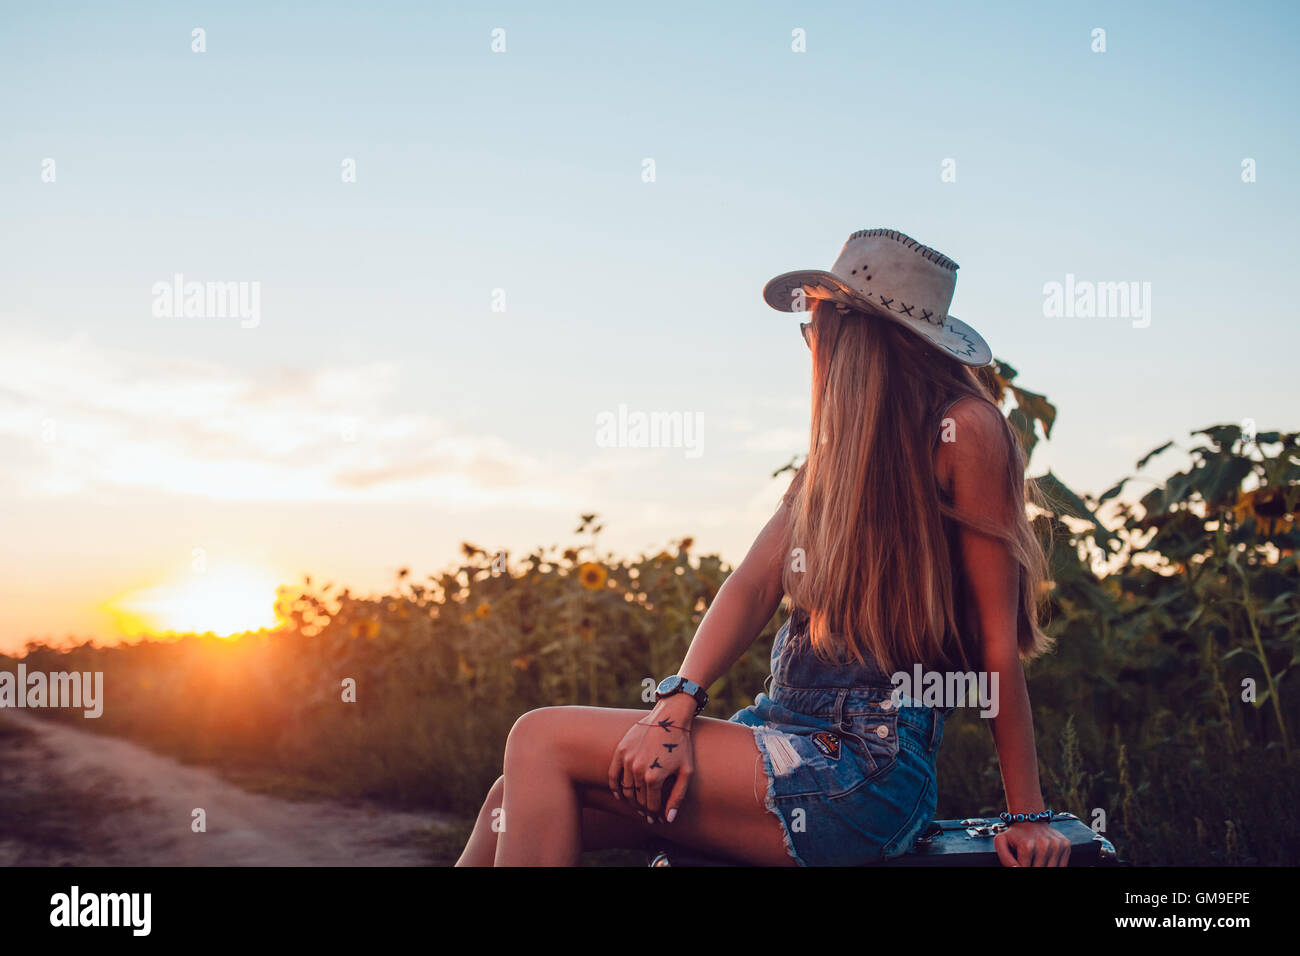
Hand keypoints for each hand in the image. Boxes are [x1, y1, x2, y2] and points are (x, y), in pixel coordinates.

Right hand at [607, 695, 695, 823]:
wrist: (669, 718)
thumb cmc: (681, 745)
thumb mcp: (686, 772)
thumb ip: (677, 797)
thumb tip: (668, 819)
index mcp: (654, 777)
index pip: (651, 806)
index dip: (655, 815)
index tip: (659, 820)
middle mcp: (637, 770)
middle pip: (638, 799)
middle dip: (644, 809)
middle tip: (649, 815)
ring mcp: (627, 760)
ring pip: (626, 790)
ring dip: (632, 801)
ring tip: (639, 806)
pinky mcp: (621, 751)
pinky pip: (613, 775)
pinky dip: (615, 788)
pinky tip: (620, 795)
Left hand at [994, 821, 1071, 866]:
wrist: (1030, 818)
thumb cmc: (1015, 833)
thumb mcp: (1001, 842)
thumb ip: (1005, 858)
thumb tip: (1017, 869)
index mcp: (1027, 846)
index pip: (1025, 869)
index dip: (1021, 867)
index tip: (1021, 860)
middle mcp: (1044, 845)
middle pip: (1039, 869)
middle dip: (1032, 866)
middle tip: (1029, 859)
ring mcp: (1056, 845)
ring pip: (1051, 869)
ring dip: (1043, 866)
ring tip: (1036, 858)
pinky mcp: (1065, 845)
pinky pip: (1062, 865)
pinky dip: (1054, 865)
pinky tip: (1046, 858)